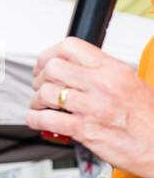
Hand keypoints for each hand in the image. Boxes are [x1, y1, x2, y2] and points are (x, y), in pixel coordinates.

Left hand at [28, 37, 153, 177]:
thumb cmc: (146, 117)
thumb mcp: (130, 83)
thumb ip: (102, 73)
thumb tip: (75, 68)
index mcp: (112, 69)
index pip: (70, 47)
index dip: (49, 55)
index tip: (44, 64)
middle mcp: (102, 85)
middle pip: (53, 68)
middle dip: (40, 78)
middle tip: (41, 87)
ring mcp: (92, 107)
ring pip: (46, 93)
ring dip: (36, 101)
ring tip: (41, 106)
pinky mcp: (84, 129)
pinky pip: (46, 120)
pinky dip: (35, 120)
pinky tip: (39, 120)